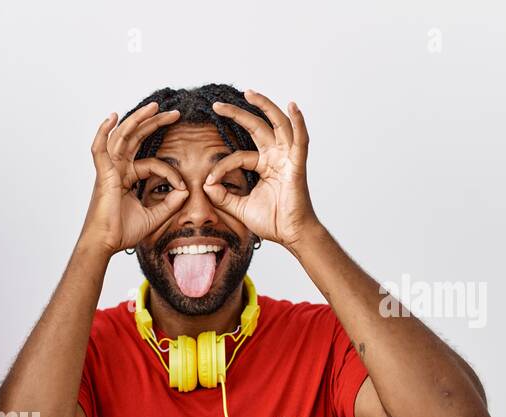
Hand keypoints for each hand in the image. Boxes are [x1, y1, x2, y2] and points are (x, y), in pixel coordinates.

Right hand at [80, 102, 186, 256]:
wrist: (105, 244)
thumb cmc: (122, 233)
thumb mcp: (154, 216)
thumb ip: (170, 204)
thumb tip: (186, 190)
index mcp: (127, 177)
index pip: (152, 164)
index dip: (171, 172)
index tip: (183, 187)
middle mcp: (117, 169)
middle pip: (136, 138)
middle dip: (154, 123)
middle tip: (174, 113)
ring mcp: (109, 170)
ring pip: (123, 136)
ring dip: (138, 119)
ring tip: (155, 106)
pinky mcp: (103, 174)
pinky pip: (100, 149)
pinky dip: (103, 132)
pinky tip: (112, 117)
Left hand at [205, 91, 318, 247]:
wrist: (291, 235)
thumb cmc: (272, 221)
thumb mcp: (240, 208)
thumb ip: (223, 196)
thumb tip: (205, 185)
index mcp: (264, 165)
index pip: (238, 156)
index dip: (221, 167)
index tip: (208, 181)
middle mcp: (276, 157)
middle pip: (256, 127)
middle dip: (237, 113)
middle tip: (217, 105)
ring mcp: (288, 159)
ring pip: (277, 124)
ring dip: (264, 106)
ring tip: (249, 92)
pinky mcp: (297, 165)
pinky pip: (300, 140)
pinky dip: (299, 122)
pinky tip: (293, 106)